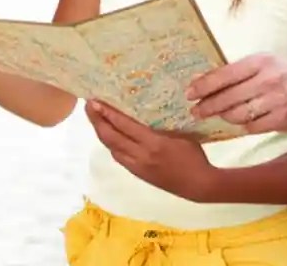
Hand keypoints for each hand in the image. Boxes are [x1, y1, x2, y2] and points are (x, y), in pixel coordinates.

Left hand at [84, 100, 216, 201]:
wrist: (198, 185)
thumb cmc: (193, 156)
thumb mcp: (180, 133)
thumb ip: (161, 124)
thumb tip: (145, 109)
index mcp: (153, 143)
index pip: (124, 126)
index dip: (107, 113)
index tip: (95, 100)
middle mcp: (141, 156)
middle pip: (111, 138)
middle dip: (97, 121)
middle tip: (88, 105)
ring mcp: (137, 166)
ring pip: (111, 148)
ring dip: (101, 132)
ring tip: (95, 118)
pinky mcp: (138, 174)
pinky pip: (119, 157)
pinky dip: (111, 144)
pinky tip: (109, 136)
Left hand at [186, 54, 286, 132]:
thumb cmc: (284, 71)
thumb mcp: (261, 62)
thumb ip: (235, 71)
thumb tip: (202, 80)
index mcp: (259, 62)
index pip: (224, 75)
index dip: (204, 86)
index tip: (189, 93)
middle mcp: (266, 82)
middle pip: (228, 98)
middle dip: (207, 106)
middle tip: (194, 111)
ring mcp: (274, 103)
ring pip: (237, 115)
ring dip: (223, 116)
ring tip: (214, 114)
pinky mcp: (280, 121)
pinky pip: (252, 127)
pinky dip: (242, 124)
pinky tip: (238, 120)